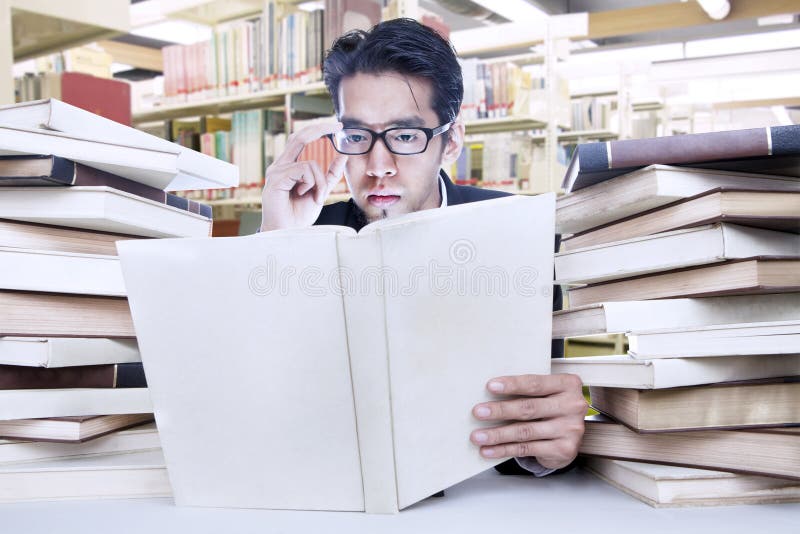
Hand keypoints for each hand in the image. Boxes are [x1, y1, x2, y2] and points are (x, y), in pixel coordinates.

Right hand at [260, 121, 348, 231]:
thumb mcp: (320, 190)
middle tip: (339, 126)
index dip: (317, 129)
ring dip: (320, 183)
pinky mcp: (276, 179)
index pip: (301, 139)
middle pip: (300, 137)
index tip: (336, 125)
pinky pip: (304, 172)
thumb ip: (330, 174)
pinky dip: (312, 184)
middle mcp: (280, 165)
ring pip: (310, 164)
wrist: (287, 232)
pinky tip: (304, 195)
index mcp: (288, 165)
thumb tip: (342, 156)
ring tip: (315, 197)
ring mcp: (276, 171)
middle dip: (320, 129)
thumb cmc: (298, 215)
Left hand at [470, 374, 587, 469]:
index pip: (536, 383)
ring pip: (525, 431)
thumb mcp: (546, 393)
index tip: (491, 386)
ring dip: (498, 434)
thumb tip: (490, 394)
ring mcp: (570, 429)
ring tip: (478, 435)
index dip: (512, 385)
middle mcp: (572, 406)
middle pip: (529, 408)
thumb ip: (527, 391)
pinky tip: (489, 450)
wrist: (569, 436)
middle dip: (500, 410)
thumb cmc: (550, 408)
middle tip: (479, 412)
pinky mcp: (564, 449)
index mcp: (568, 384)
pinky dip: (504, 449)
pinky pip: (527, 449)